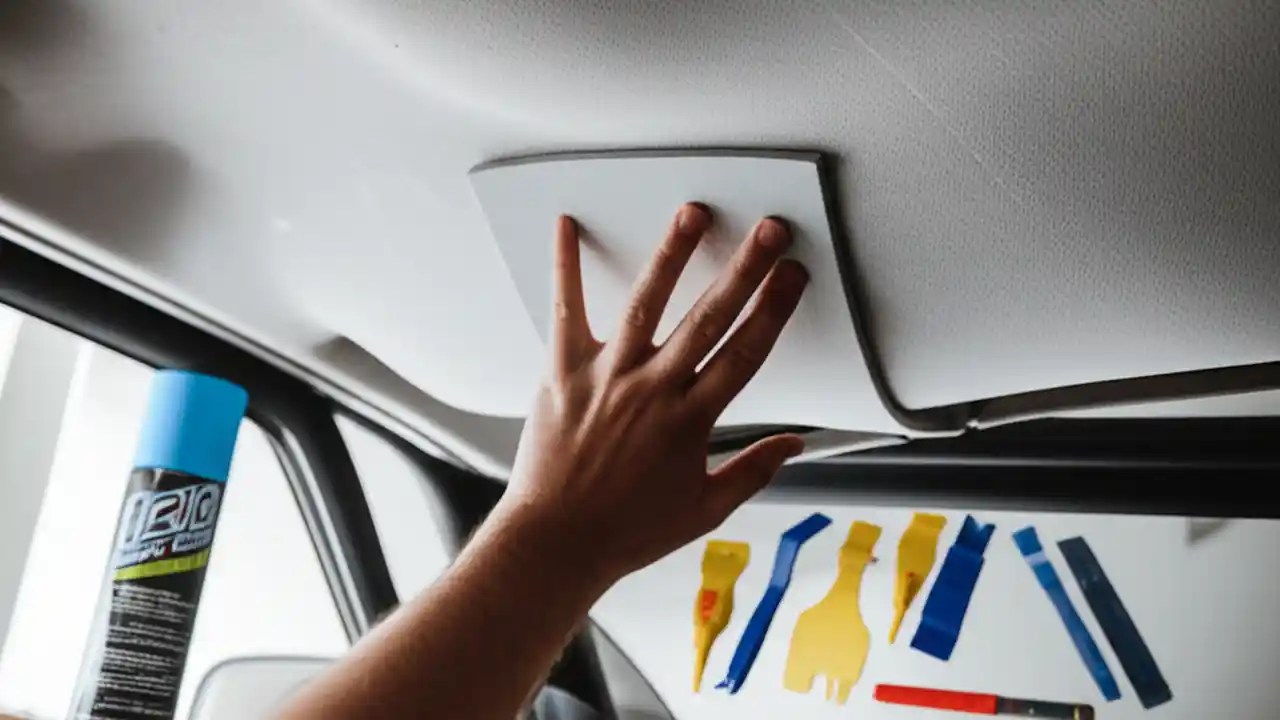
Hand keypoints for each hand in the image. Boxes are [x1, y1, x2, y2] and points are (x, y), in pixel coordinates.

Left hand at [499, 203, 808, 585]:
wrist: (555, 542)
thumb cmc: (627, 530)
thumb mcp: (705, 509)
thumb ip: (754, 470)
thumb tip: (794, 444)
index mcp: (690, 420)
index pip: (745, 353)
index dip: (775, 310)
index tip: (794, 276)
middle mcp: (652, 389)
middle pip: (709, 318)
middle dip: (744, 270)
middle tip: (769, 231)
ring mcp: (606, 375)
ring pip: (646, 303)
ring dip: (672, 255)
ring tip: (692, 214)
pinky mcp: (562, 370)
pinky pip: (564, 310)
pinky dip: (564, 267)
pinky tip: (567, 226)